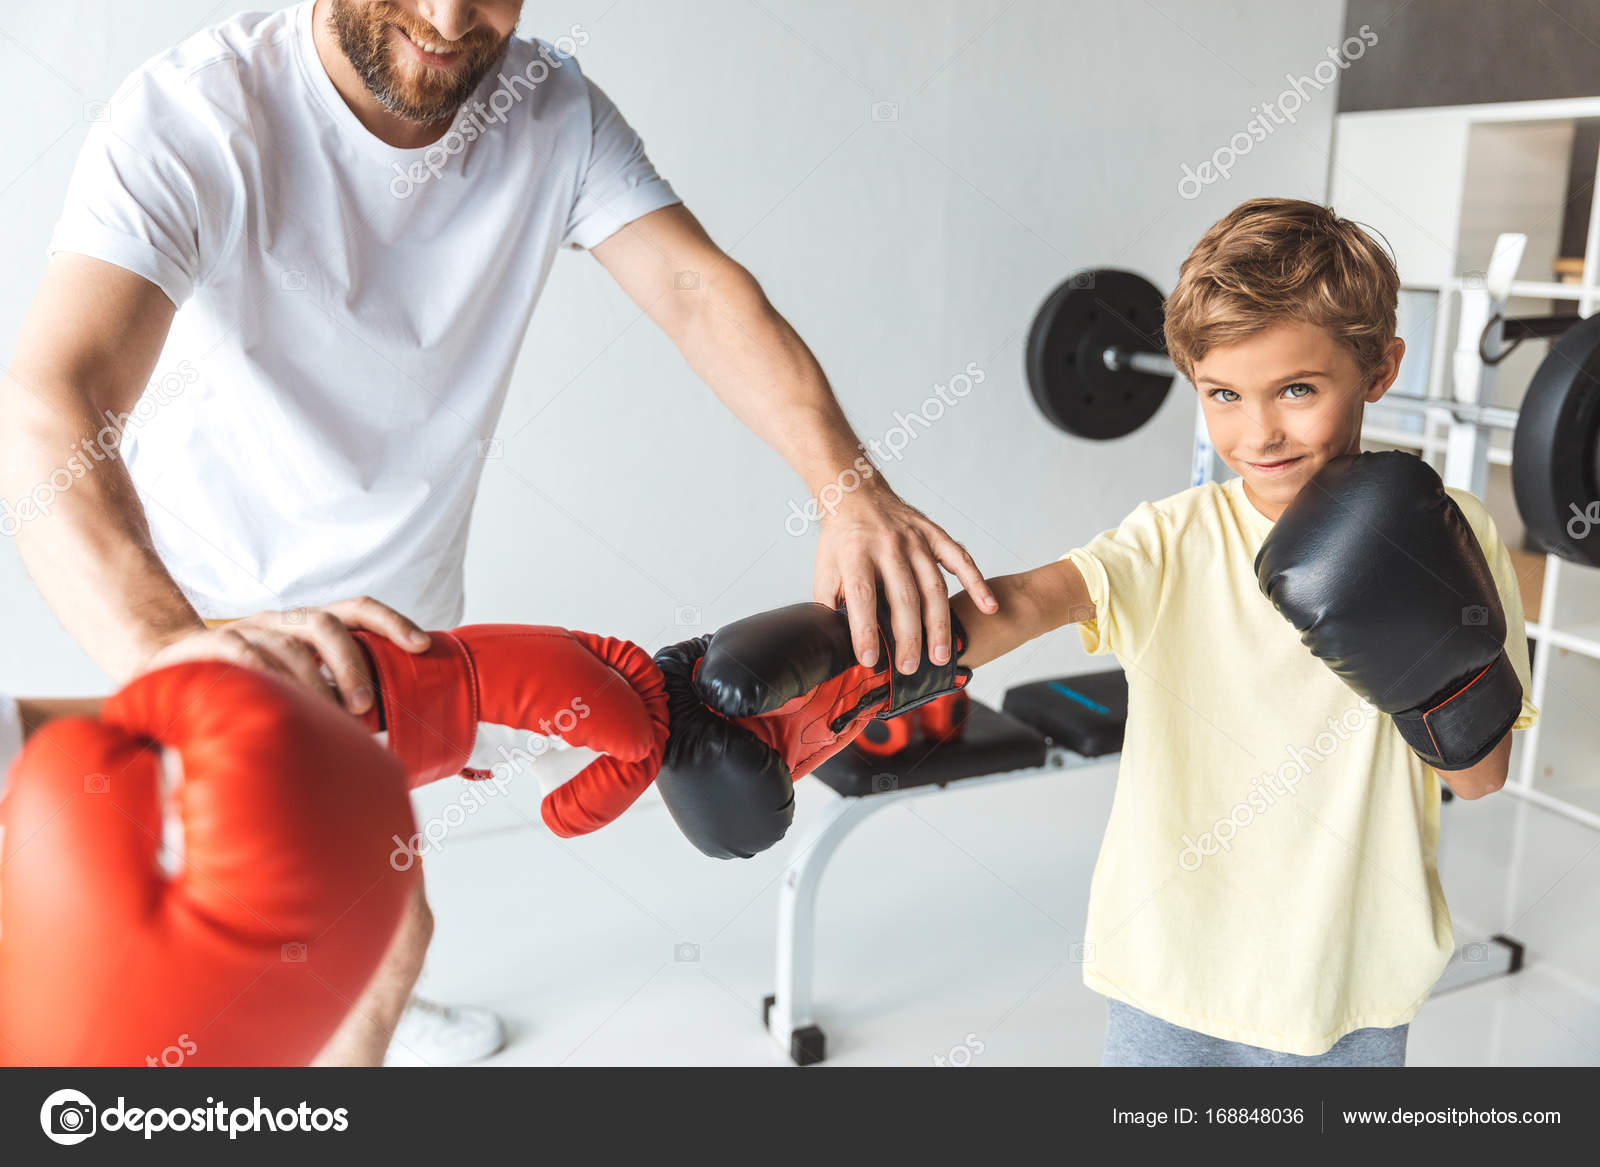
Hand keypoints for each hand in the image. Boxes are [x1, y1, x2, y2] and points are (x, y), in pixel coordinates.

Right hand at [141, 596, 429, 714]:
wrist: (167, 668)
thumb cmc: (247, 687)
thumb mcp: (293, 687)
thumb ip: (328, 700)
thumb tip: (376, 744)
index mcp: (307, 626)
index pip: (356, 610)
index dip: (392, 621)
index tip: (422, 645)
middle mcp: (282, 621)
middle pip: (327, 625)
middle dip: (351, 663)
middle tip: (364, 707)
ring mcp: (249, 630)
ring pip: (288, 644)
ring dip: (313, 680)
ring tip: (327, 716)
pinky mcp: (213, 644)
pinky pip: (243, 654)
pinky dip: (265, 676)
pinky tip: (276, 701)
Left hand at [814, 484, 994, 672]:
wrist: (856, 492)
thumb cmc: (841, 537)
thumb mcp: (824, 567)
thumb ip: (830, 601)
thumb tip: (835, 639)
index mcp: (855, 553)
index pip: (861, 596)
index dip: (865, 630)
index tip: (870, 659)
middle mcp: (887, 546)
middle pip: (903, 596)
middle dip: (908, 637)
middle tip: (910, 668)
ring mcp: (914, 539)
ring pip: (932, 586)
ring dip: (938, 623)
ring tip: (941, 656)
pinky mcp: (934, 535)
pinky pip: (959, 559)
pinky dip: (977, 582)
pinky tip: (989, 605)